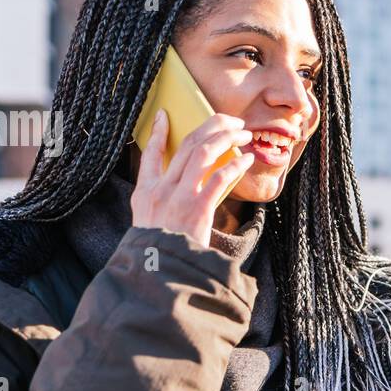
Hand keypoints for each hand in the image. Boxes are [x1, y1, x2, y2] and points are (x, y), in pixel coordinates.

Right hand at [131, 109, 256, 248]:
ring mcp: (179, 197)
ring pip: (204, 152)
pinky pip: (220, 177)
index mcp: (145, 193)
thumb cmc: (159, 253)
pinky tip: (246, 159)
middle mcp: (161, 190)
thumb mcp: (147, 225)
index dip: (158, 132)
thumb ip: (160, 204)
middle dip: (212, 126)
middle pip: (187, 145)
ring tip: (243, 133)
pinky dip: (235, 164)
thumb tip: (182, 187)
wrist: (160, 274)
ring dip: (227, 138)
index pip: (150, 154)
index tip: (165, 116)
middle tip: (230, 121)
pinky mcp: (198, 208)